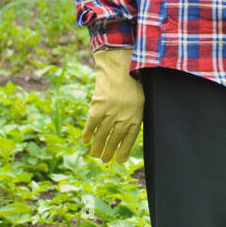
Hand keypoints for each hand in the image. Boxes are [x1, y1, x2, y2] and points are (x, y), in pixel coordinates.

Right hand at [82, 46, 144, 163]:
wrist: (119, 66)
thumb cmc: (131, 83)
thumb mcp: (139, 100)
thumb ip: (133, 116)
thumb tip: (125, 134)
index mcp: (136, 116)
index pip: (129, 139)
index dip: (123, 151)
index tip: (119, 160)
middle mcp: (124, 116)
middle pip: (114, 139)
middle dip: (108, 151)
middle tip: (104, 159)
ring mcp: (111, 111)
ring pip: (102, 134)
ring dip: (97, 146)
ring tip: (95, 154)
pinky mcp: (98, 106)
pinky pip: (92, 124)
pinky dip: (88, 133)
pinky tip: (86, 140)